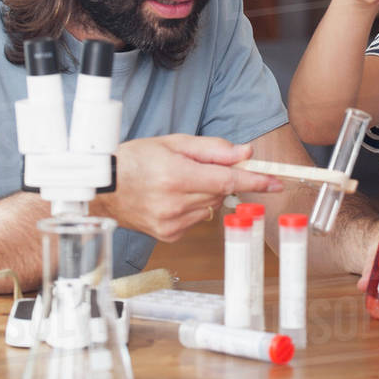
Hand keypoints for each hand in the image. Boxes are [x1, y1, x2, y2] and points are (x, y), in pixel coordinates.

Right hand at [103, 134, 283, 241]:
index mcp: (177, 176)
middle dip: (219, 178)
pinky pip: (197, 219)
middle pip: (221, 192)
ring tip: (177, 181)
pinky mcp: (170, 235)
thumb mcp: (173, 143)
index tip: (276, 181)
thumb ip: (212, 149)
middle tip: (199, 167)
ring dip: (205, 193)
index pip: (228, 180)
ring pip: (210, 206)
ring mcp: (172, 223)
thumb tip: (244, 153)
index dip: (256, 180)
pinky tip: (172, 198)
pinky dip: (193, 207)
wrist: (103, 188)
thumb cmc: (134, 160)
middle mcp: (175, 203)